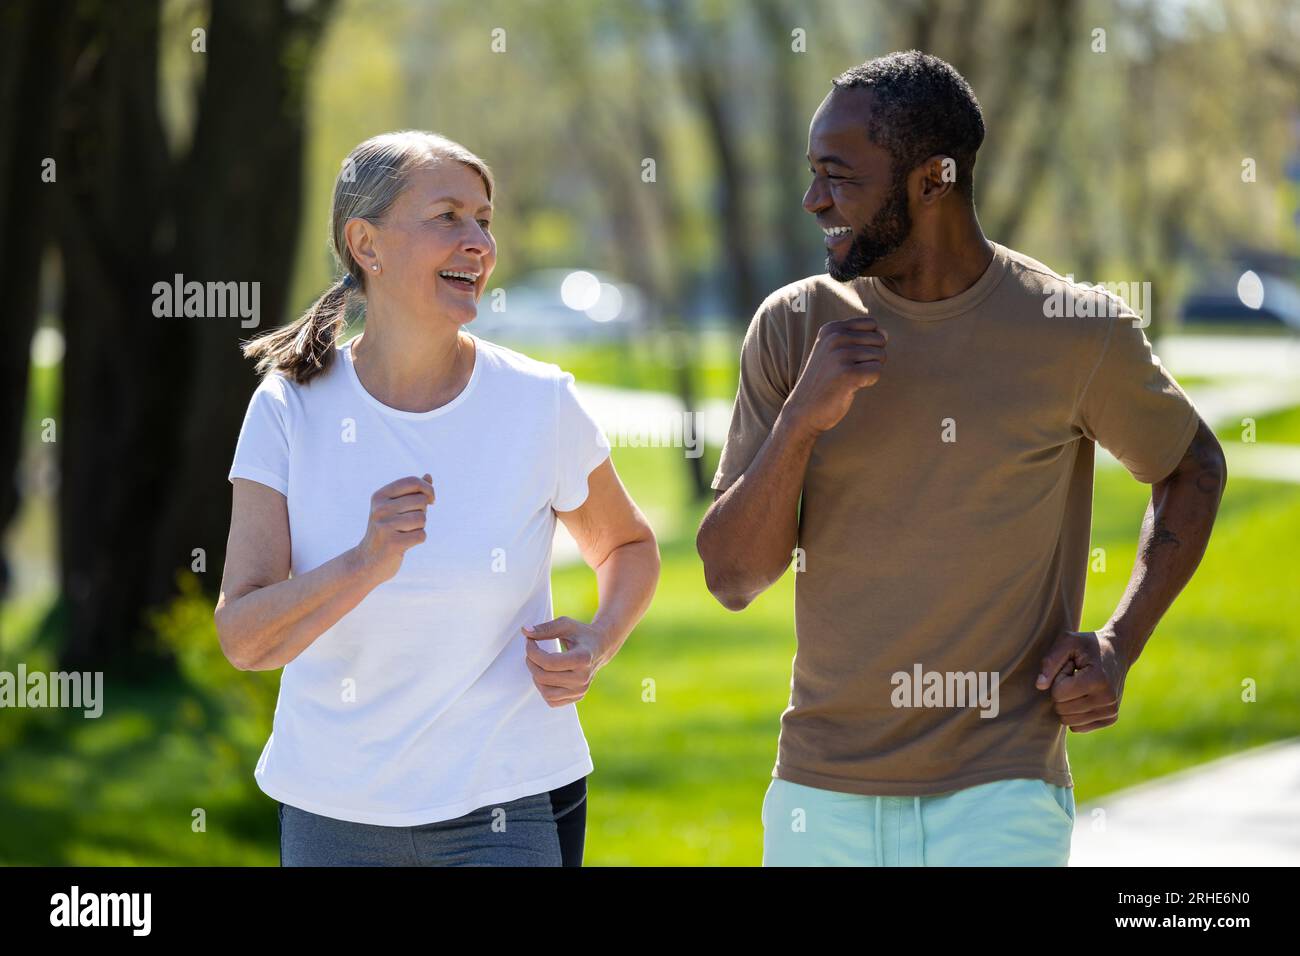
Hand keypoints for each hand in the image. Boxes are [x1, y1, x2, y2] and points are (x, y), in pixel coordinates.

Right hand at [353, 473, 434, 582]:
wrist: (367, 560)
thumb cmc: (387, 530)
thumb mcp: (396, 508)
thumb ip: (412, 492)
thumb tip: (428, 476)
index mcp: (380, 496)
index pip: (412, 481)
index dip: (428, 489)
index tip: (431, 500)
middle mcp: (380, 508)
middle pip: (421, 501)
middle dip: (422, 512)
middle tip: (408, 523)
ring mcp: (385, 526)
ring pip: (422, 519)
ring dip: (419, 527)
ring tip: (404, 533)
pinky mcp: (392, 543)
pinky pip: (421, 536)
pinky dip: (418, 539)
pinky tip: (405, 543)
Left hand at [522, 616, 607, 707]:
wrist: (600, 647)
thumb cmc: (581, 634)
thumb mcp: (565, 625)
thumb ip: (545, 628)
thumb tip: (525, 631)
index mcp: (583, 658)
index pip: (549, 662)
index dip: (533, 652)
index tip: (530, 641)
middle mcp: (584, 678)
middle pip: (544, 677)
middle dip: (531, 662)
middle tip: (531, 651)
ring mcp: (581, 690)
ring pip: (546, 692)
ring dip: (536, 677)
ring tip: (538, 664)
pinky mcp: (577, 697)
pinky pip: (551, 701)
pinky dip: (544, 689)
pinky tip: (546, 675)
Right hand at [784, 315, 886, 434]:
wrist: (803, 409)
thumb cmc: (825, 380)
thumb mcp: (835, 351)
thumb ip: (862, 337)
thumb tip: (885, 333)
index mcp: (831, 328)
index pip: (871, 324)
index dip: (868, 343)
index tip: (849, 357)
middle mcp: (835, 337)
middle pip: (879, 340)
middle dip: (871, 357)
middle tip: (848, 370)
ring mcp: (840, 355)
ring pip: (881, 356)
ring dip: (869, 371)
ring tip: (847, 379)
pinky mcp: (848, 374)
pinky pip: (877, 371)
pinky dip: (869, 381)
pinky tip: (851, 386)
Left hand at [1036, 627, 1127, 732]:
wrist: (1118, 650)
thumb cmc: (1087, 645)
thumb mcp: (1067, 642)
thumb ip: (1050, 662)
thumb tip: (1040, 686)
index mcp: (1098, 680)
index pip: (1058, 694)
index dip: (1058, 678)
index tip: (1071, 666)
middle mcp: (1107, 699)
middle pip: (1061, 709)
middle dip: (1061, 691)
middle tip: (1075, 676)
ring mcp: (1111, 711)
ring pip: (1068, 721)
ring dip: (1068, 702)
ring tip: (1080, 685)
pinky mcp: (1110, 718)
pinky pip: (1078, 727)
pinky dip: (1075, 713)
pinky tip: (1085, 696)